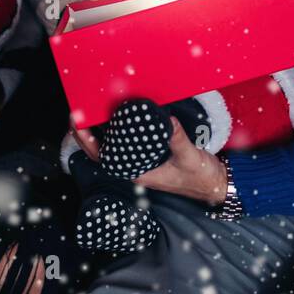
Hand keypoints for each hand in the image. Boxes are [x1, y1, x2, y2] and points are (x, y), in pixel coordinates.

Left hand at [72, 119, 227, 205]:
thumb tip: (168, 120)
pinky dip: (120, 128)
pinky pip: (129, 142)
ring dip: (101, 129)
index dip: (87, 141)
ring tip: (92, 108)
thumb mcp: (190, 157)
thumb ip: (178, 140)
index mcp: (138, 173)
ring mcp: (143, 161)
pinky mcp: (151, 155)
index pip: (103, 158)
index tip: (78, 123)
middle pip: (103, 150)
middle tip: (78, 109)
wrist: (216, 185)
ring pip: (114, 146)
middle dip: (87, 131)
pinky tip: (119, 114)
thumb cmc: (201, 177)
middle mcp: (136, 168)